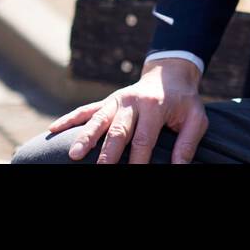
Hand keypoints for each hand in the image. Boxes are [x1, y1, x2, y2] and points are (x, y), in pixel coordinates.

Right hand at [47, 57, 205, 163]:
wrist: (171, 74)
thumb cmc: (184, 102)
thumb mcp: (196, 118)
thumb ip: (188, 142)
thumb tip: (178, 167)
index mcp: (155, 106)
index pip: (144, 139)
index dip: (138, 160)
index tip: (135, 174)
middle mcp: (132, 102)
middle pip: (118, 131)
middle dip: (108, 153)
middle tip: (101, 169)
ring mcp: (117, 100)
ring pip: (98, 119)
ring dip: (85, 137)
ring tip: (74, 154)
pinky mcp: (107, 101)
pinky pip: (86, 109)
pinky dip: (69, 119)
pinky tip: (53, 128)